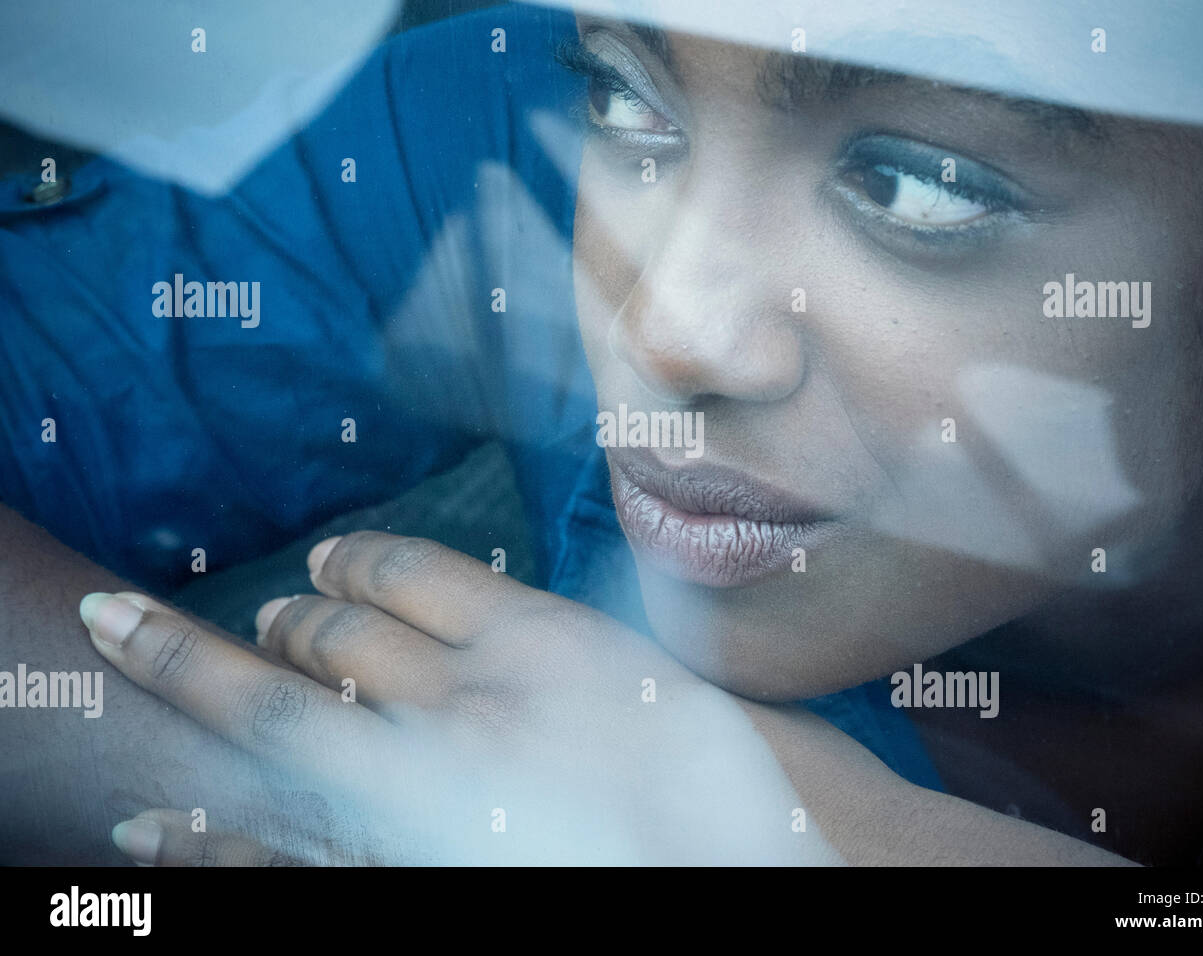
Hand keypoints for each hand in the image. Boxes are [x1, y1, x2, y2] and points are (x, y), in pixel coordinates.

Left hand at [84, 532, 838, 864]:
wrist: (766, 869)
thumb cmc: (737, 787)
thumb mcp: (671, 677)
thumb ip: (582, 636)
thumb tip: (508, 616)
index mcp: (544, 640)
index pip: (413, 572)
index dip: (357, 559)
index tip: (331, 556)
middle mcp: (476, 705)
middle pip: (343, 636)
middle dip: (289, 615)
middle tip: (266, 609)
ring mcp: (429, 796)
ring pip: (293, 718)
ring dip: (226, 676)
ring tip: (172, 646)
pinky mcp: (406, 869)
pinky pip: (286, 845)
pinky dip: (210, 826)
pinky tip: (150, 815)